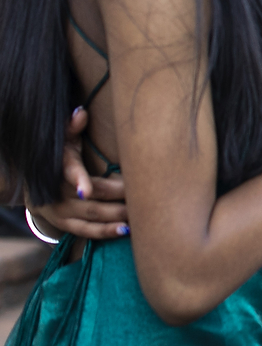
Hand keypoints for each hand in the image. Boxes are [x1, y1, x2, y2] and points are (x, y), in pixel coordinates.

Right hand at [26, 107, 128, 239]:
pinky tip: (124, 231)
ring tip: (139, 215)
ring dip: (115, 217)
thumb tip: (81, 113)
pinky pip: (85, 231)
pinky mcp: (63, 224)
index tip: (85, 191)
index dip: (78, 181)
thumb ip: (71, 127)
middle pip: (89, 198)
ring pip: (90, 217)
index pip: (69, 173)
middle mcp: (56, 193)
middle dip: (116, 198)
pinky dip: (105, 232)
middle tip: (142, 196)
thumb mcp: (62, 139)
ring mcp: (59, 211)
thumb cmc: (59, 155)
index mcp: (58, 168)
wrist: (34, 183)